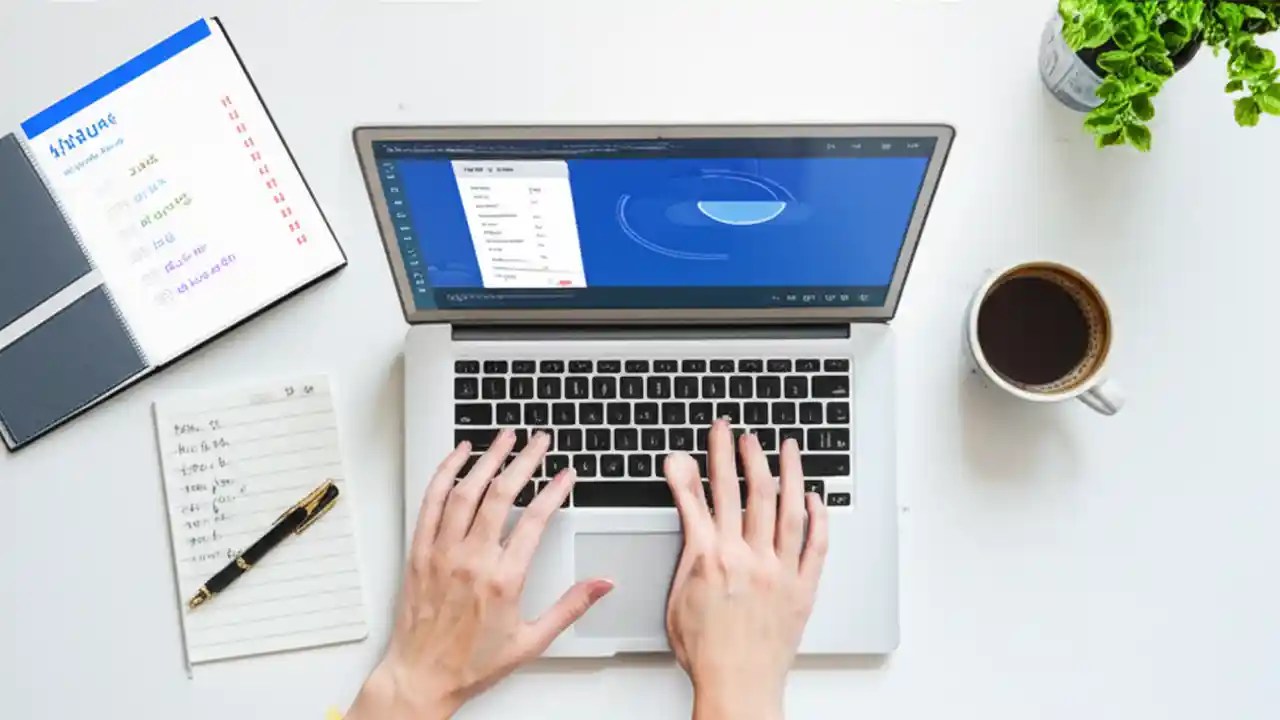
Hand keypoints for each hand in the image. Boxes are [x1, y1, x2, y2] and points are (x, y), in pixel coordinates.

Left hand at [348, 429, 612, 719]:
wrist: (421, 677)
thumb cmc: (472, 663)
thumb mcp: (532, 640)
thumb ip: (571, 606)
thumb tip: (603, 584)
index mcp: (503, 580)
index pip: (536, 520)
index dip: (555, 490)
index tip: (566, 475)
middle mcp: (471, 560)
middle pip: (501, 494)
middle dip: (524, 461)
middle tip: (539, 441)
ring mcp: (442, 552)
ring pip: (465, 491)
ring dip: (487, 459)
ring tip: (505, 437)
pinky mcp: (419, 552)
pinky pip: (430, 502)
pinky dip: (444, 473)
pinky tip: (458, 455)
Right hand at [663, 421, 828, 719]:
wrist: (737, 685)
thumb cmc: (704, 649)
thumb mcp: (678, 591)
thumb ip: (685, 543)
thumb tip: (688, 511)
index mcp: (712, 558)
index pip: (705, 496)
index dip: (702, 462)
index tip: (704, 439)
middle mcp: (749, 559)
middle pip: (749, 491)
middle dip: (743, 454)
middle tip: (740, 432)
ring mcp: (780, 571)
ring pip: (788, 509)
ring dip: (787, 472)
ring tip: (786, 447)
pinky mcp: (803, 588)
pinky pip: (817, 545)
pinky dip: (818, 518)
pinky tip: (815, 497)